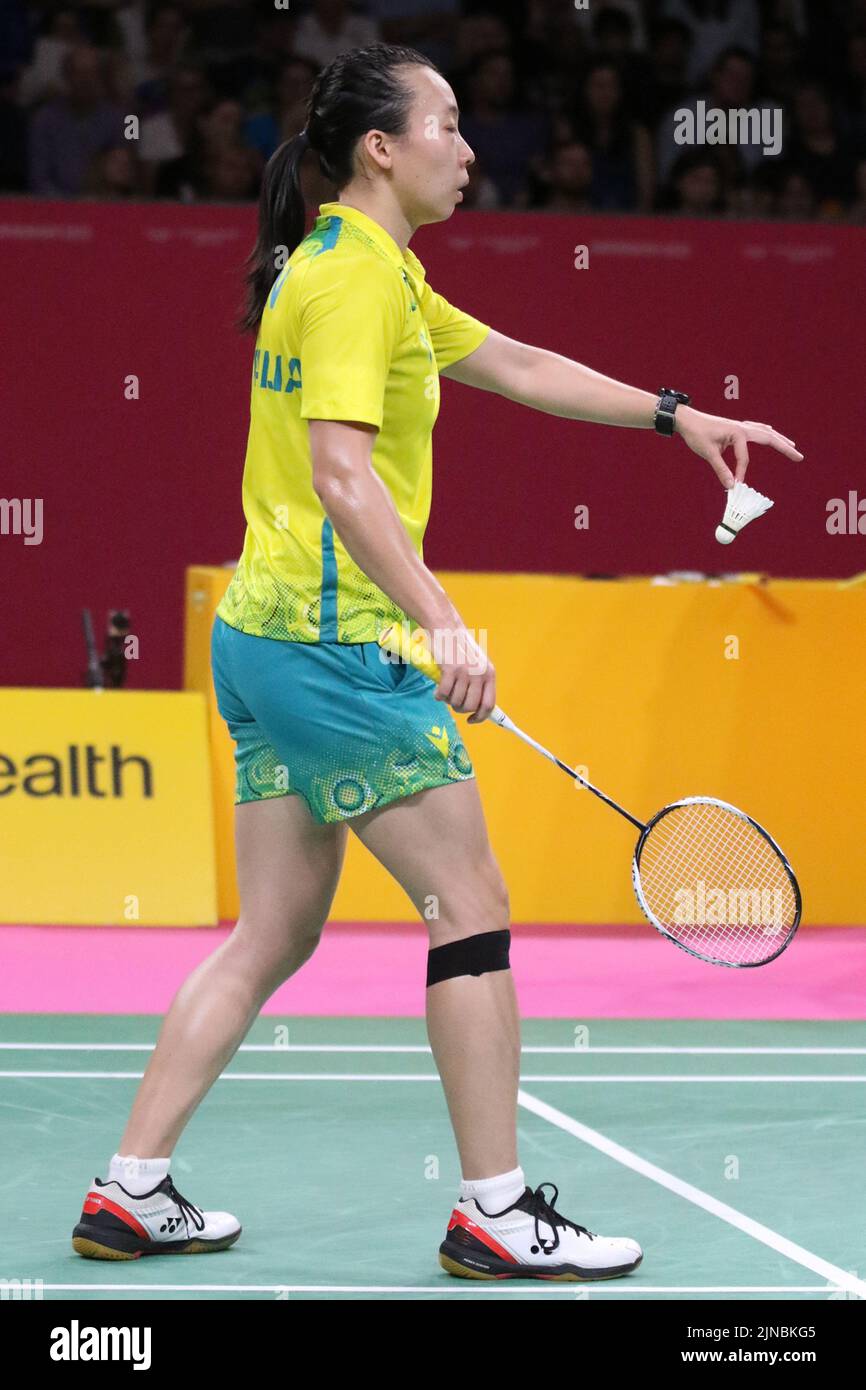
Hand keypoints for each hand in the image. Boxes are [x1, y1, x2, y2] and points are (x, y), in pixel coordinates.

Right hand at [416, 624, 496, 722]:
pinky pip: (443, 694)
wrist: (447, 628)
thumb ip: (480, 683)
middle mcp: (480, 674)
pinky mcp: (450, 669)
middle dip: (460, 709)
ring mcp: (465, 672)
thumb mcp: (477, 664)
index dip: (480, 717)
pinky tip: (437, 692)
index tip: (471, 720)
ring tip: (445, 692)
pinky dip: (438, 696)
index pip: (489, 704)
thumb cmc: (460, 648)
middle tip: (453, 702)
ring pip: (456, 702)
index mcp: (489, 674)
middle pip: (471, 706)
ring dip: (448, 701)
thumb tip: (477, 707)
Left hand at [675, 406, 803, 486]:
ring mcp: (740, 426)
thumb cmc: (696, 433)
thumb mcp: (707, 453)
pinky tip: (771, 432)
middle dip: (785, 448)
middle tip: (799, 457)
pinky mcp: (736, 428)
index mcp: (737, 432)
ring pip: (765, 433)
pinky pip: (756, 430)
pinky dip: (766, 433)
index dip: (740, 472)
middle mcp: (742, 427)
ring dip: (779, 439)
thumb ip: (721, 469)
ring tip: (792, 446)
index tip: (736, 485)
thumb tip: (731, 486)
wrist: (686, 419)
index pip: (744, 457)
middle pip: (769, 438)